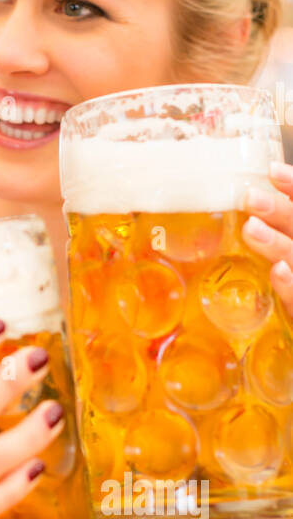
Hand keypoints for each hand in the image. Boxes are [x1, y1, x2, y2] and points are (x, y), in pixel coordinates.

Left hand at [242, 161, 292, 316]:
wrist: (286, 346)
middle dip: (281, 210)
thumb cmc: (279, 297)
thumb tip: (232, 216)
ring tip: (252, 229)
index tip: (272, 171)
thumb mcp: (270, 259)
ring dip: (278, 243)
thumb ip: (262, 239)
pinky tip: (278, 272)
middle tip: (250, 197)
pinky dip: (291, 285)